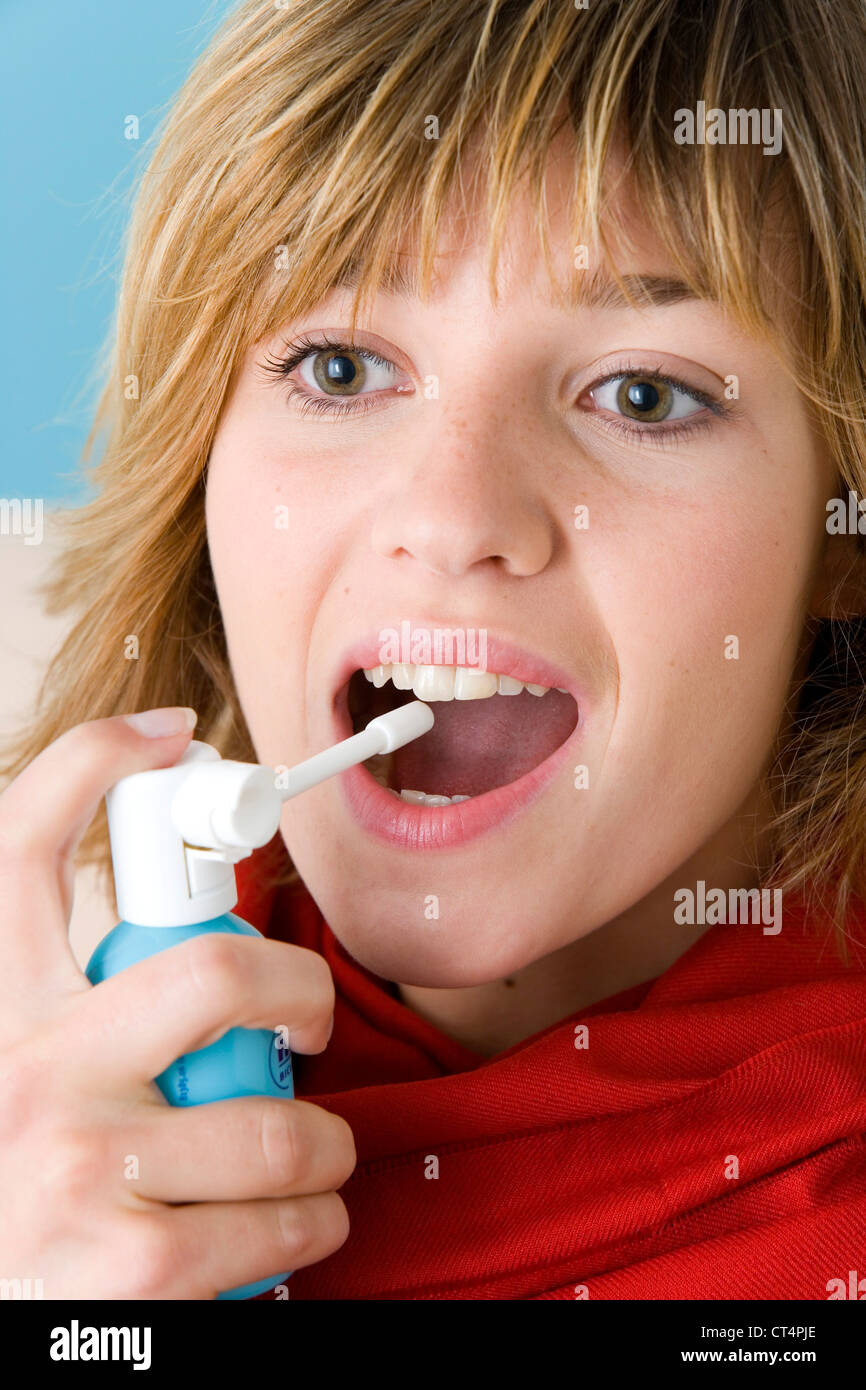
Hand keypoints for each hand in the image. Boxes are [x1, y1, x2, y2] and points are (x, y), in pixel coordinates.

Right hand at [0, 708, 354, 1297]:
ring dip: (324, 1141)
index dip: (97, 761)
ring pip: (276, 1120)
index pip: (22, 844)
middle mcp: (28, 1070)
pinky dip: (313, 1222)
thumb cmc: (14, 1174)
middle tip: (312, 1016)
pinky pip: (277, 1221)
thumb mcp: (11, 1064)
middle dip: (302, 988)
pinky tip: (300, 1222)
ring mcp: (77, 1166)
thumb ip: (66, 1003)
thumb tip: (177, 934)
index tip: (174, 736)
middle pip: (215, 970)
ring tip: (315, 1155)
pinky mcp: (127, 1266)